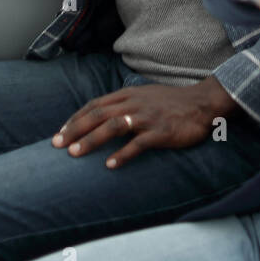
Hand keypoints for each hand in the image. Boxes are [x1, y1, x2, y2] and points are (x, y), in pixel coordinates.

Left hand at [52, 77, 237, 168]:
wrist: (203, 103)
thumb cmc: (173, 102)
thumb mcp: (145, 96)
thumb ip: (125, 103)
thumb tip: (105, 115)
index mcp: (129, 95)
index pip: (95, 105)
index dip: (76, 118)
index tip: (60, 132)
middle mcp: (134, 104)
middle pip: (98, 114)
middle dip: (74, 130)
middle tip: (56, 145)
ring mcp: (147, 117)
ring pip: (113, 126)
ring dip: (91, 140)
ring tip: (74, 154)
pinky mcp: (161, 131)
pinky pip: (138, 143)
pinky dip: (122, 154)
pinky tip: (110, 166)